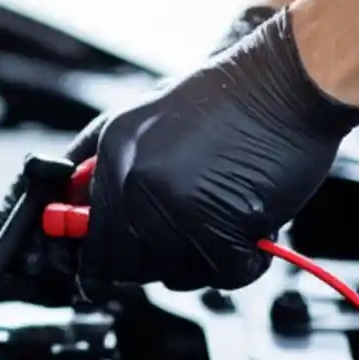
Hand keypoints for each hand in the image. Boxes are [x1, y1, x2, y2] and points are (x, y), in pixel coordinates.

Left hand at [0, 8, 358, 297]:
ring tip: (226, 216)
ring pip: (177, 275)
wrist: (287, 80)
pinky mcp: (222, 226)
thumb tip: (71, 205)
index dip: (96, 264)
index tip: (97, 279)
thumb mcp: (143, 115)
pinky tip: (252, 226)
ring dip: (205, 259)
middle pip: (128, 265)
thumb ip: (103, 162)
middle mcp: (137, 184)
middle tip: (188, 238)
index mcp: (115, 156)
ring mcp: (177, 208)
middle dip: (157, 262)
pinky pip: (226, 274)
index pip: (89, 237)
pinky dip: (245, 261)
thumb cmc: (228, 97)